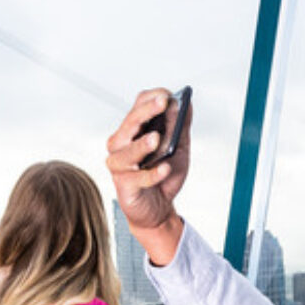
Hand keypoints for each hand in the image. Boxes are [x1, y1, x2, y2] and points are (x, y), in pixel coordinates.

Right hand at [106, 88, 192, 263]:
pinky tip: (164, 169)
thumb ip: (180, 127)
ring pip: (127, 150)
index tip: (168, 95)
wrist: (159, 210)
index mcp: (133, 131)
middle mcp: (121, 144)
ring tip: (157, 139)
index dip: (151, 98)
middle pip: (130, 122)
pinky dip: (152, 174)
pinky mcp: (123, 185)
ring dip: (142, 144)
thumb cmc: (164, 177)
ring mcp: (119, 164)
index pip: (137, 106)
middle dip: (147, 111)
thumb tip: (185, 103)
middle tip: (163, 103)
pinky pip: (137, 178)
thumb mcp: (178, 149)